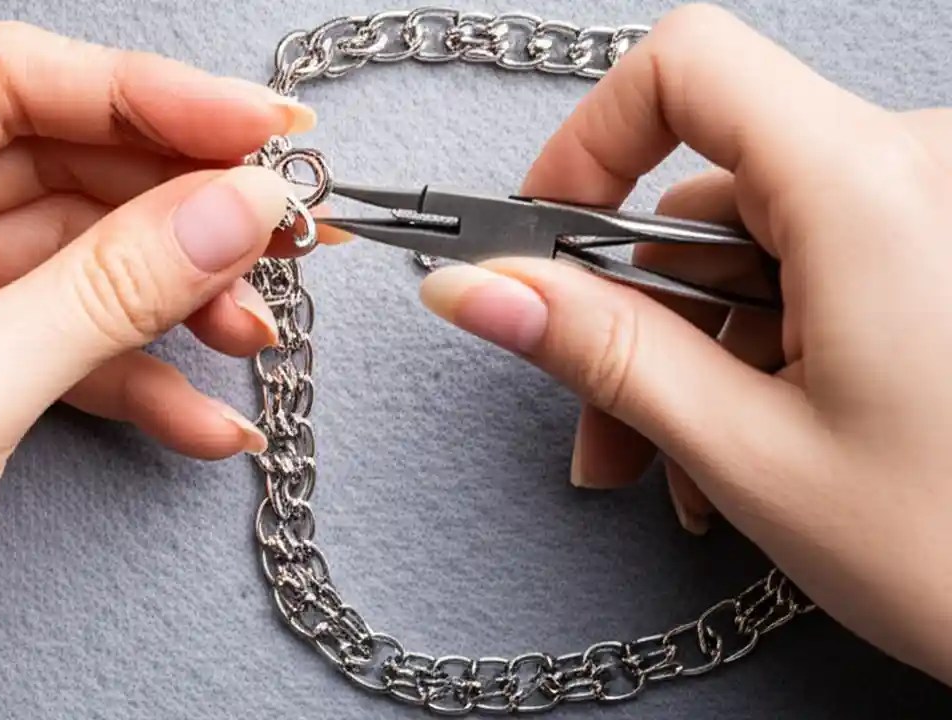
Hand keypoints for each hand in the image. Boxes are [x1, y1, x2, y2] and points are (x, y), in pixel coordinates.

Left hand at [0, 22, 332, 718]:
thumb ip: (110, 287)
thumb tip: (234, 207)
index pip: (9, 83)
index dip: (147, 96)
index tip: (257, 131)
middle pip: (57, 164)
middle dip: (178, 205)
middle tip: (282, 227)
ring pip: (76, 256)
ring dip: (174, 296)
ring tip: (253, 330)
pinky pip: (67, 342)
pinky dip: (139, 376)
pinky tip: (205, 419)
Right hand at [419, 4, 951, 686]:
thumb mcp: (747, 449)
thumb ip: (600, 349)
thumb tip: (479, 289)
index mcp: (873, 189)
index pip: (688, 67)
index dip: (591, 141)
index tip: (542, 234)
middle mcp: (918, 175)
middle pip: (705, 194)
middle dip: (632, 312)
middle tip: (600, 417)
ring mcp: (933, 217)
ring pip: (750, 249)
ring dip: (691, 354)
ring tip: (681, 467)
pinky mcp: (938, 257)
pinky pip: (810, 272)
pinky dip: (757, 350)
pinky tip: (743, 445)